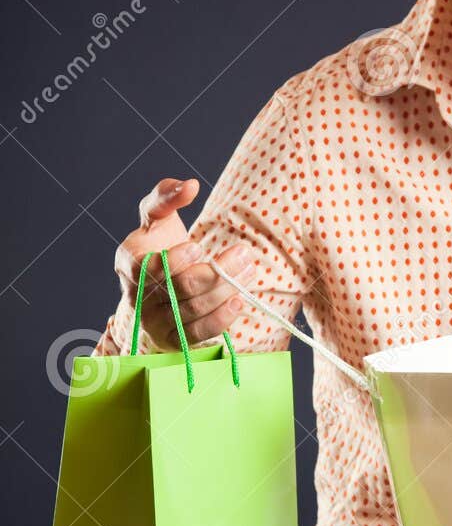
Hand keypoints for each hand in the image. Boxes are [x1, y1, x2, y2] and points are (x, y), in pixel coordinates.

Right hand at [114, 177, 254, 349]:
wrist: (153, 290)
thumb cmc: (157, 247)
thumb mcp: (156, 218)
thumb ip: (166, 197)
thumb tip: (190, 185)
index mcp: (130, 265)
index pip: (151, 268)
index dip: (176, 259)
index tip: (199, 246)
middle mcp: (138, 297)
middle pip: (181, 289)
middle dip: (216, 272)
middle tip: (243, 255)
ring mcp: (155, 322)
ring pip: (194, 310)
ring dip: (226, 291)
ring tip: (248, 273)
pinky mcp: (173, 340)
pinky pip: (199, 333)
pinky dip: (222, 319)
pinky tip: (239, 301)